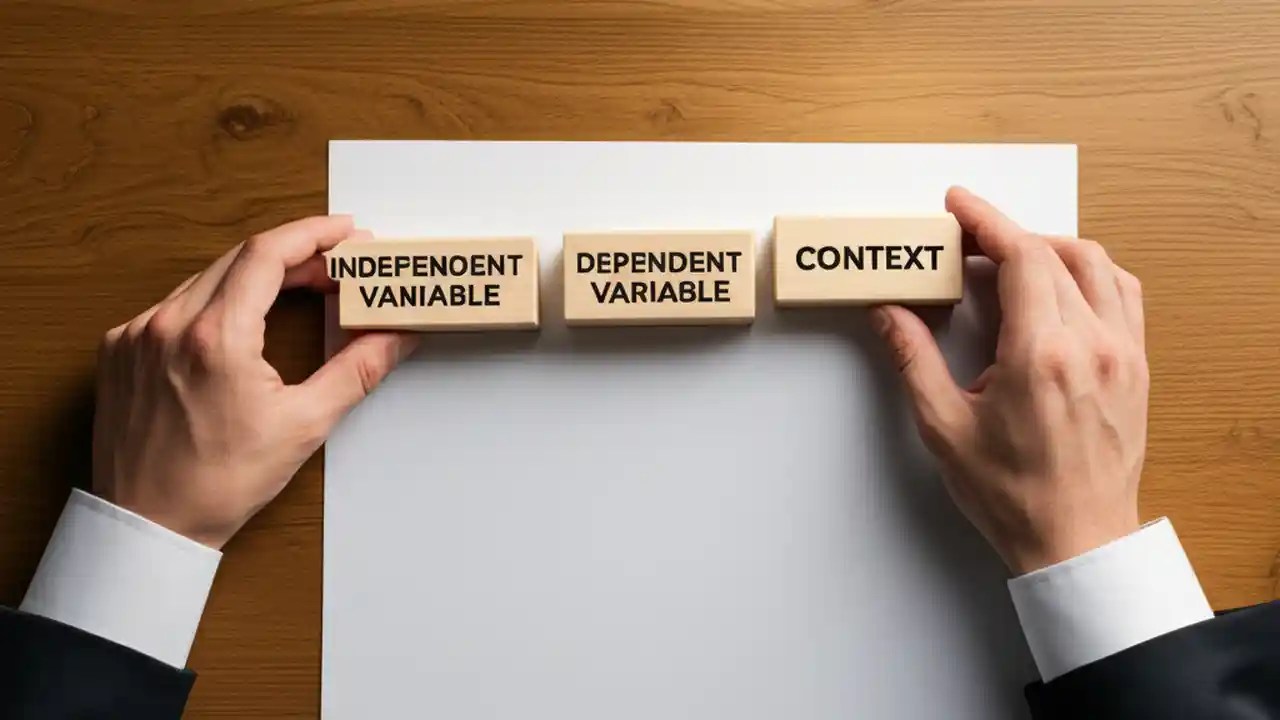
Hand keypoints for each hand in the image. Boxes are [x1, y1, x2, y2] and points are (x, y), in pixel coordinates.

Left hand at [93, 216, 418, 548]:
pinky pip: (177, 302)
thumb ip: (357, 370)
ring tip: (302, 287)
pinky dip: (219, 297)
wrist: (150, 523)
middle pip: (241, 258)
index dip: (313, 234)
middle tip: (338, 266)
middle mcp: (168, 325)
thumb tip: (395, 338)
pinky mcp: (120, 347)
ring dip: (258, 274)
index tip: (345, 231)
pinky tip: (247, 316)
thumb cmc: (216, 484)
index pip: (268, 253)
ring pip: (209, 277)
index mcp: (215, 339)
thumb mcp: (303, 425)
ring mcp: (137, 333)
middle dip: (295, 254)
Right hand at [871, 188, 1147, 574]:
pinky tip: (1057, 291)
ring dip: (1050, 250)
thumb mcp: (944, 428)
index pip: (1022, 256)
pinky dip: (1088, 276)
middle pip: (1056, 253)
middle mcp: (1092, 344)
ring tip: (1009, 264)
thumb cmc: (1014, 495)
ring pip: (1097, 265)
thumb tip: (888, 314)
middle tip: (967, 243)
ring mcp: (1123, 353)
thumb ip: (913, 360)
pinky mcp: (1136, 367)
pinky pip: (1123, 294)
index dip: (987, 220)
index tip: (958, 204)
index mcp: (1042, 355)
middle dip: (1007, 236)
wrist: (1078, 541)